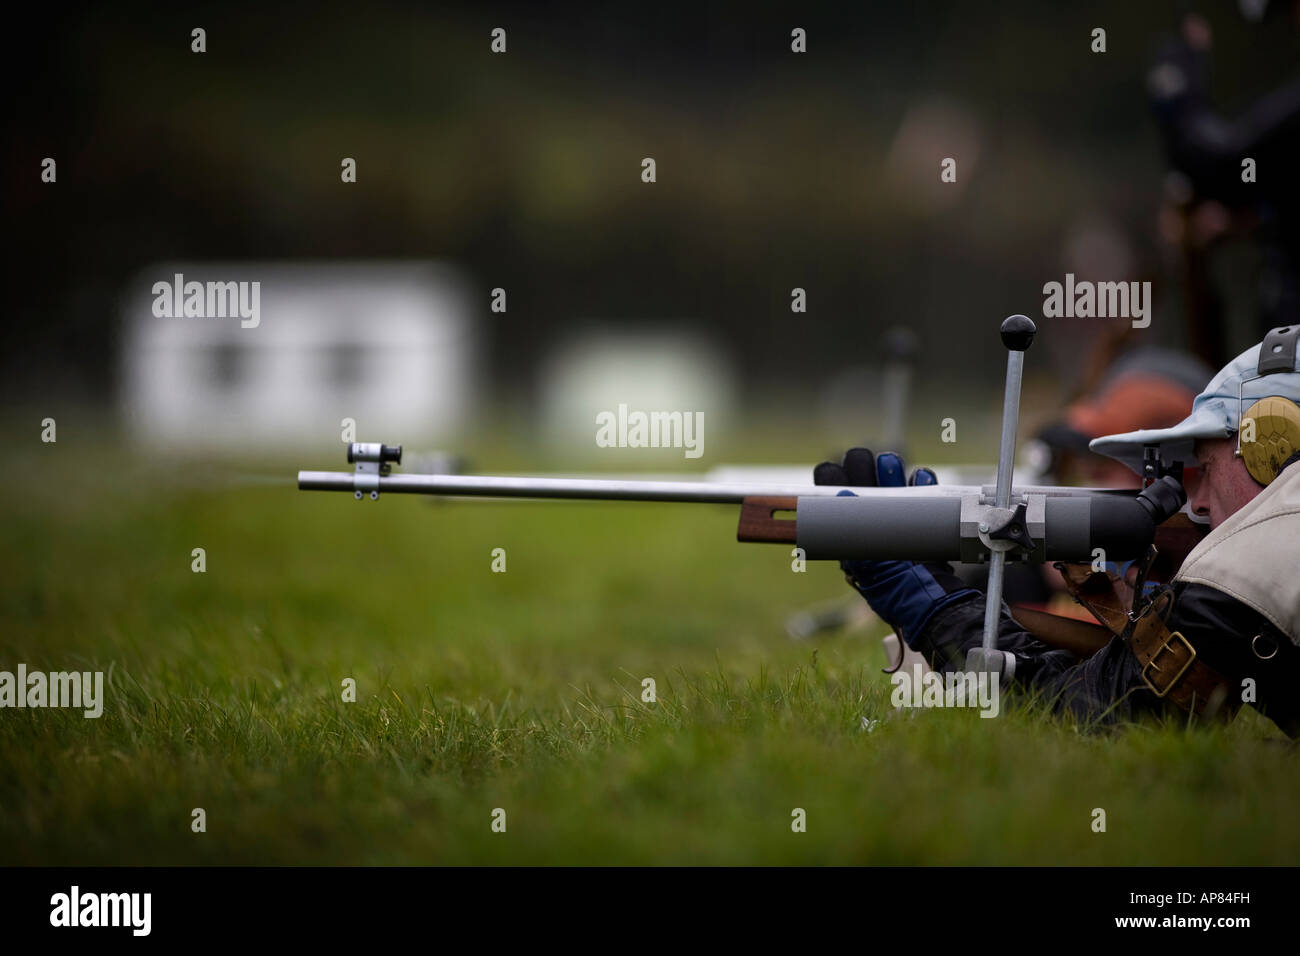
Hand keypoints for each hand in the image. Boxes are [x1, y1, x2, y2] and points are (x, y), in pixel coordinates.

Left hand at [812, 449, 976, 647]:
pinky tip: (920, 478)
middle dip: (862, 468)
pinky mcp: (924, 518)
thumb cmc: (898, 592)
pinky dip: (921, 480)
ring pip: (889, 479)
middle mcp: (871, 522)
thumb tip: (842, 496)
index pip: (833, 499)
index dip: (831, 480)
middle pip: (861, 480)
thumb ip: (856, 536)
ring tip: (889, 467)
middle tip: (867, 468)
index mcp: (849, 534)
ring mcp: (898, 518)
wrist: (935, 605)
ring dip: (889, 468)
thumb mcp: (870, 568)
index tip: (834, 472)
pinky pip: (920, 490)